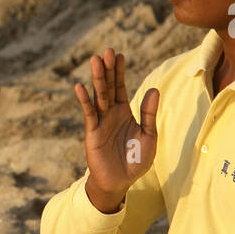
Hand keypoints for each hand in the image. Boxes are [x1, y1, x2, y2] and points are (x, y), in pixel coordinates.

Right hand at [74, 48, 158, 211]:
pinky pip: (89, 113)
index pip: (121, 87)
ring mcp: (101, 122)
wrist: (120, 182)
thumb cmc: (135, 161)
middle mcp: (111, 113)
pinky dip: (84, 100)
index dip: (120, 72)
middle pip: (109, 87)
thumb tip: (154, 89)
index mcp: (125, 112)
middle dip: (108, 69)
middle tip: (106, 50)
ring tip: (95, 60)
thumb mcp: (149, 136)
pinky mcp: (93, 132)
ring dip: (97, 78)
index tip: (119, 55)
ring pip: (99, 96)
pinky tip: (80, 87)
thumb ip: (149, 114)